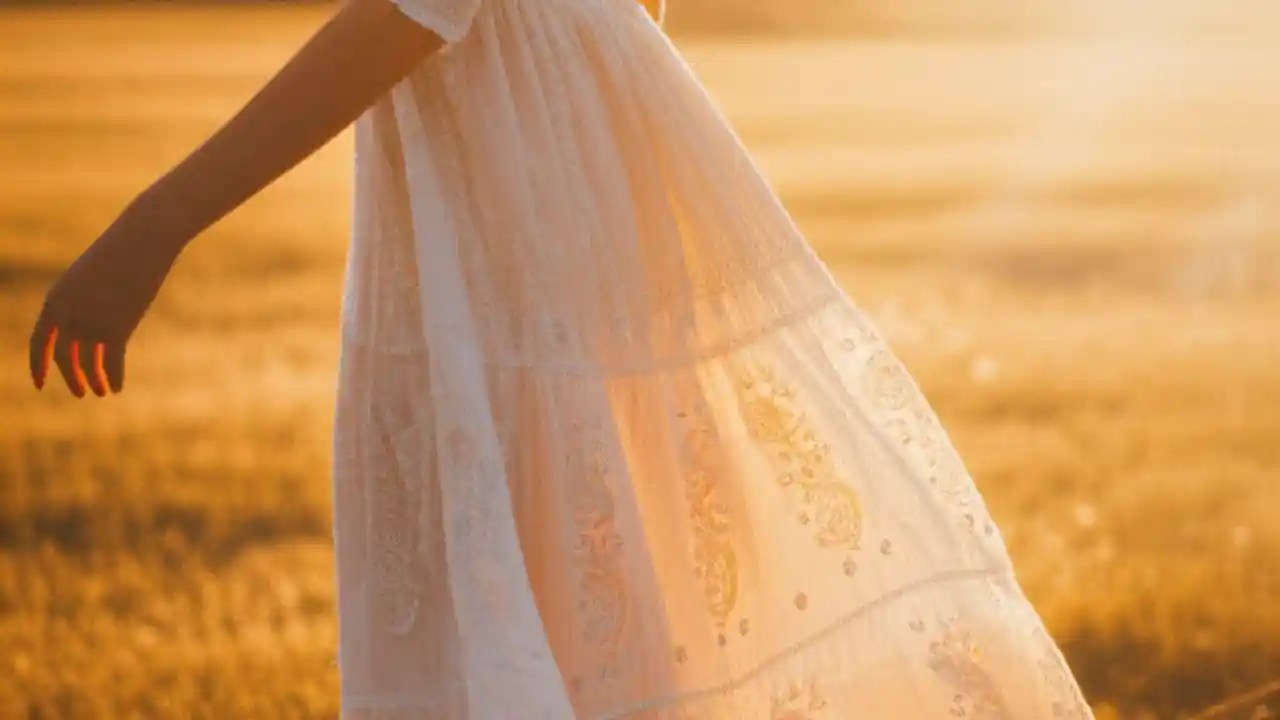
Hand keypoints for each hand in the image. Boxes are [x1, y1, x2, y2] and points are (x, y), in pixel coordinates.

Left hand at [29, 213, 179, 396]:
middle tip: (80, 393)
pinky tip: (118, 388)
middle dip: (71, 378)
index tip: (39, 384)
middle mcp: (68, 314)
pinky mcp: (117, 328)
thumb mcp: (91, 278)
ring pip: (88, 363)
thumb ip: (83, 302)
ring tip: (100, 393)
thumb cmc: (119, 254)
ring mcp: (92, 322)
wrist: (142, 241)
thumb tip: (85, 327)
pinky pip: (113, 362)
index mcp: (55, 299)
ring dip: (93, 381)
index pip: (38, 341)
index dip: (37, 365)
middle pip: (64, 357)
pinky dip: (113, 378)